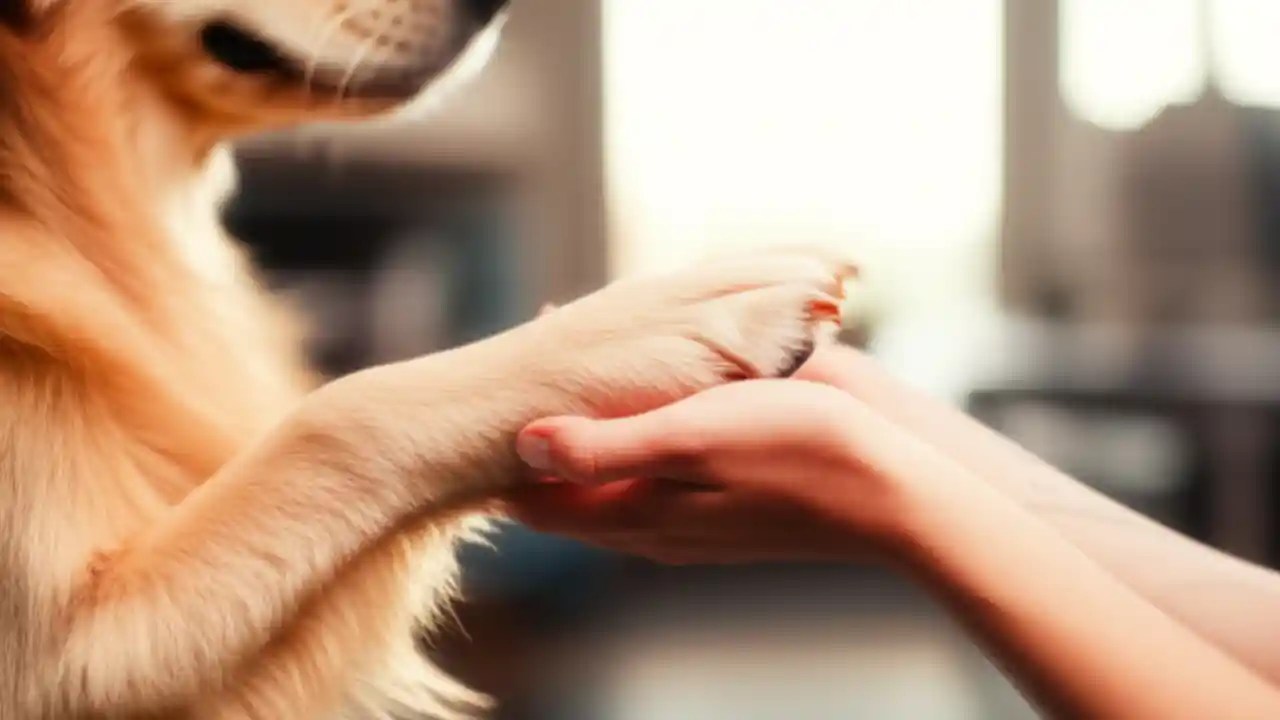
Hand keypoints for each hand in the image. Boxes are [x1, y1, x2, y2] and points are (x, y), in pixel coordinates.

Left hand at [506, 378, 943, 563]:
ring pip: (620, 465)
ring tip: (567, 365)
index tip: (479, 410)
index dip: (506, 462)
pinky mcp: (732, 475)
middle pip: (576, 485)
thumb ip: (605, 449)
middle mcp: (662, 516)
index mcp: (640, 517)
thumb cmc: (792, 453)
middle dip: (543, 436)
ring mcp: (698, 499)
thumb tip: (523, 447)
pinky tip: (646, 375)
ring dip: (592, 421)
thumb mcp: (689, 442)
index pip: (543, 504)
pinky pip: (664, 447)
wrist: (895, 481)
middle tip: (517, 374)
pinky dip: (640, 412)